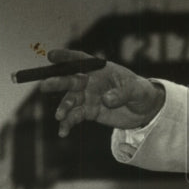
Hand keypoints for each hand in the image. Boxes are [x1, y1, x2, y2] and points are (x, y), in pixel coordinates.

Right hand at [41, 49, 165, 135]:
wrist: (144, 110)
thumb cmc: (140, 92)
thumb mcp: (136, 90)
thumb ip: (122, 93)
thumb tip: (106, 100)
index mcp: (100, 69)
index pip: (80, 60)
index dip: (66, 57)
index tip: (51, 56)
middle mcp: (90, 81)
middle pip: (70, 80)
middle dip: (57, 83)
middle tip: (44, 86)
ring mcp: (87, 97)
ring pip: (71, 100)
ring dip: (64, 107)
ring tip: (60, 116)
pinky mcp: (88, 112)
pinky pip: (75, 117)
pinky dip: (68, 124)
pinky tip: (63, 132)